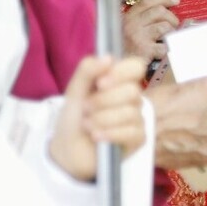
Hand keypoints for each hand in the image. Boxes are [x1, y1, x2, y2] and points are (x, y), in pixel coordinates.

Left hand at [50, 55, 149, 180]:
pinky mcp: (138, 139)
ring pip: (129, 113)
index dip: (121, 73)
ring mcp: (137, 118)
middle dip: (103, 101)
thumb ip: (87, 70)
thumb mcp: (75, 91)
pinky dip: (110, 133)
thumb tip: (108, 57)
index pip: (136, 66)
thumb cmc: (74, 117)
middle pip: (132, 91)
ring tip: (87, 125)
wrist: (68, 149)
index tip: (100, 83)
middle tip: (85, 109)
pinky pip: (131, 132)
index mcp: (119, 81)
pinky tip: (96, 136)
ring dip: (102, 119)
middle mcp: (132, 98)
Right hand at [121, 0, 179, 65]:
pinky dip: (168, 49)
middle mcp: (132, 24)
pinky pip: (165, 45)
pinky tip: (162, 52)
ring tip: (168, 39)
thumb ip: (142, 19)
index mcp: (128, 17)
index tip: (176, 1)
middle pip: (159, 11)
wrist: (114, 68)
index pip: (147, 2)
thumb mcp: (127, 30)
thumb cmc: (125, 49)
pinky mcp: (145, 50)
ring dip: (171, 33)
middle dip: (172, 18)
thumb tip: (165, 11)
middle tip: (173, 26)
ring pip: (165, 26)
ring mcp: (138, 37)